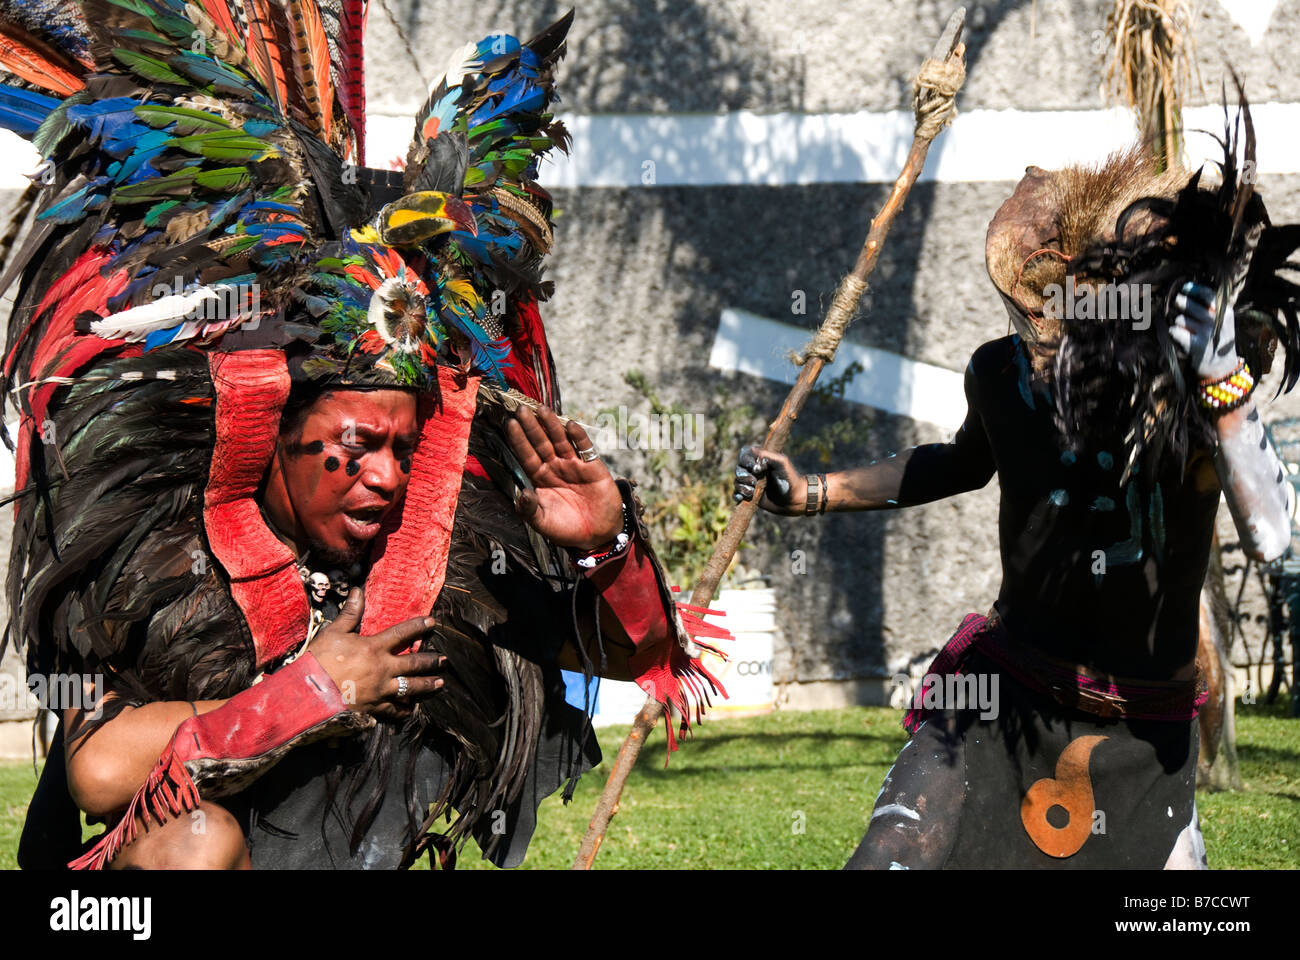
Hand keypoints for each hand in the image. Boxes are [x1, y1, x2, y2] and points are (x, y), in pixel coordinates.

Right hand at [307, 586, 444, 720]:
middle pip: (414, 664)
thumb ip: (350, 613)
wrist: (307, 694)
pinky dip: (405, 710)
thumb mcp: (333, 632)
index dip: (418, 626)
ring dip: (427, 685)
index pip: (402, 634)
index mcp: (374, 648)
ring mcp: (380, 691)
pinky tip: (412, 709)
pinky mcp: (374, 709)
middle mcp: (383, 669)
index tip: (432, 623)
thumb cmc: (318, 661)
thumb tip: (358, 591)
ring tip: (440, 684)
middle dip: (431, 661)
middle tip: (444, 660)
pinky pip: (395, 710)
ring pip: (411, 688)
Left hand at [505, 405, 622, 550]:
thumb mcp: (543, 523)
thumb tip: (521, 493)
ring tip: (542, 409)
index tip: (509, 423)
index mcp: (540, 478)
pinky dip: (578, 437)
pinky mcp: (593, 467)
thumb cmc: (566, 529)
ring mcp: (574, 465)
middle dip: (531, 426)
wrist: (597, 536)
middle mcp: (555, 467)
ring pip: (560, 440)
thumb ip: (529, 510)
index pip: (526, 455)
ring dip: (552, 425)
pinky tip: (570, 425)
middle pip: (541, 442)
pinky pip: (584, 448)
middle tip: (521, 409)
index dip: (518, 440)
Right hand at [734, 445, 806, 515]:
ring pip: (737, 481)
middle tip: (754, 482)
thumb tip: (751, 450)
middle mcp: (754, 470)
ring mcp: (751, 483)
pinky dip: (737, 495)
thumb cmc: (790, 478)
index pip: (745, 454)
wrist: (794, 500)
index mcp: (761, 460)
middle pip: (739, 468)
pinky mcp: (750, 495)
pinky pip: (736, 493)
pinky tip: (741, 497)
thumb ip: (768, 455)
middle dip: (744, 476)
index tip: (754, 467)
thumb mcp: (782, 463)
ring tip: (752, 492)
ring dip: (742, 486)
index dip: (746, 460)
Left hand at [1172, 281, 1238, 380]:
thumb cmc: (1218, 338)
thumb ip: (1209, 305)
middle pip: (1188, 304)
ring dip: (1179, 323)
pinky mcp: (1195, 346)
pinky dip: (1174, 333)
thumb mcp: (1222, 320)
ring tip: (1187, 329)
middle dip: (1180, 303)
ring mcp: (1205, 334)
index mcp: (1225, 312)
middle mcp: (1216, 321)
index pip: (1207, 294)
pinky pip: (1175, 332)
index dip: (1193, 289)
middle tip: (1179, 304)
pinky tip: (1180, 336)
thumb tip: (1186, 288)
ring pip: (1180, 319)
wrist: (1222, 366)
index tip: (1185, 288)